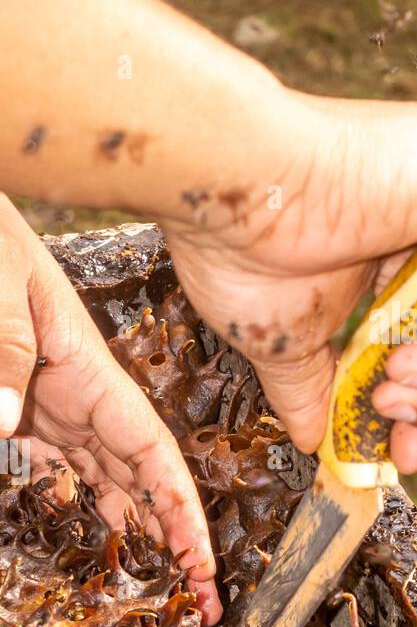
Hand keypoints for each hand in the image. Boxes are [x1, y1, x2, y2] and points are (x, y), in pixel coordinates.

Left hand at [0, 165, 220, 622]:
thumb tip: (6, 427)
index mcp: (79, 358)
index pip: (146, 445)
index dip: (176, 506)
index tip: (199, 563)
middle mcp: (68, 381)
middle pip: (132, 468)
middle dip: (167, 531)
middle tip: (192, 596)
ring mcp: (32, 386)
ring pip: (95, 464)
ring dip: (125, 515)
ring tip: (147, 572)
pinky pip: (42, 449)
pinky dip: (67, 486)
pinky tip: (75, 513)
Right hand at [162, 92, 416, 469]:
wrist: (228, 186)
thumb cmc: (239, 244)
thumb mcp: (282, 341)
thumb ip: (307, 388)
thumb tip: (311, 439)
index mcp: (389, 257)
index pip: (415, 338)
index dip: (411, 395)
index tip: (396, 440)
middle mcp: (416, 236)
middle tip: (398, 431)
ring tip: (387, 392)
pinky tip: (397, 364)